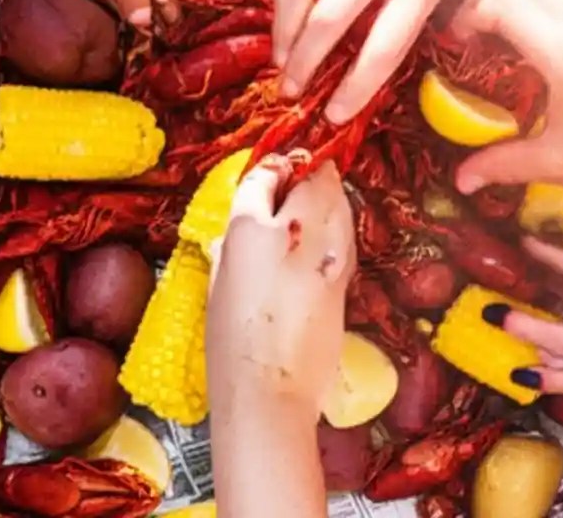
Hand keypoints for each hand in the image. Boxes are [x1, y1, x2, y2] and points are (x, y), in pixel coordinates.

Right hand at [206, 158, 355, 417]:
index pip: (263, 179)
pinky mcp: (346, 279)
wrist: (270, 392)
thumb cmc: (230, 347)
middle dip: (310, 171)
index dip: (269, 170)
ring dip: (331, 192)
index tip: (272, 171)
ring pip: (339, 202)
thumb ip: (229, 252)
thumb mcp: (215, 290)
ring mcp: (326, 256)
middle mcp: (293, 234)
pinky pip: (346, 236)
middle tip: (303, 171)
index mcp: (250, 232)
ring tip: (320, 192)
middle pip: (313, 181)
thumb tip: (234, 235)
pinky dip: (341, 225)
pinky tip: (329, 231)